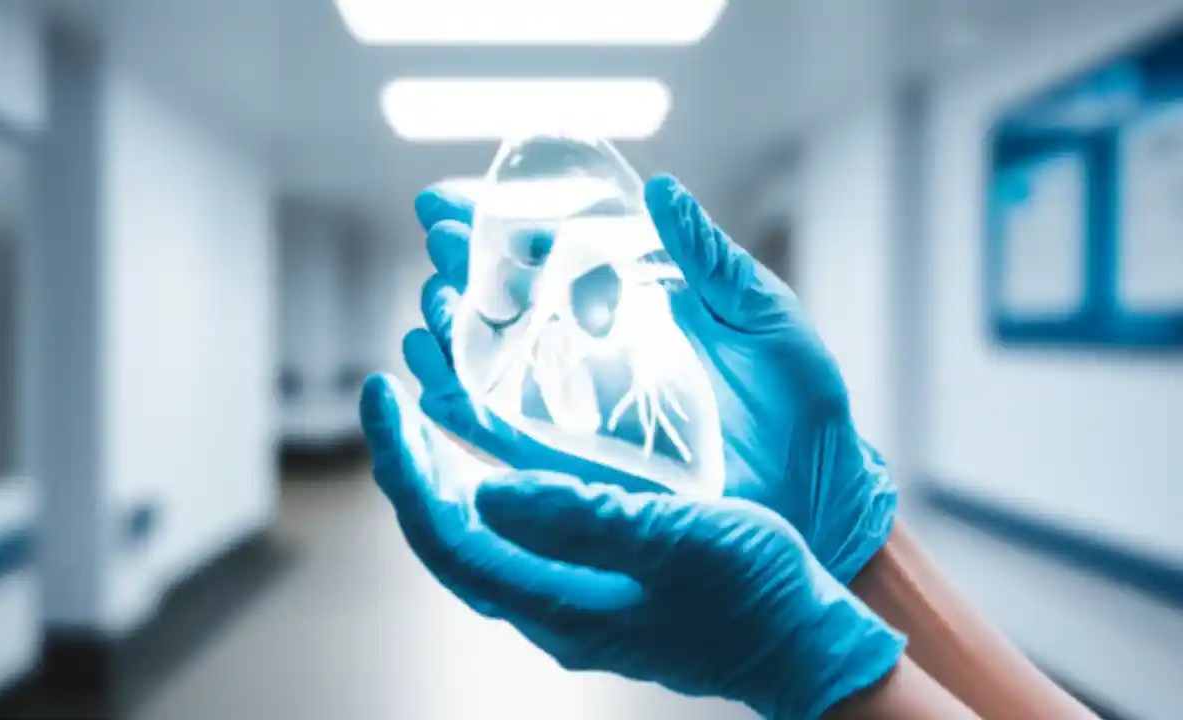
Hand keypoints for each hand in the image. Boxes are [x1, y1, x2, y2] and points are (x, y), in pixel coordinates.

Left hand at [360, 374, 904, 717]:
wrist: (810, 644)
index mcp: (560, 603)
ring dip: (442, 468)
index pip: (444, 533)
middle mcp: (549, 608)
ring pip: (475, 534)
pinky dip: (486, 480)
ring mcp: (569, 599)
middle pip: (445, 535)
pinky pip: (514, 532)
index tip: (382, 392)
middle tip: (388, 391)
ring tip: (423, 404)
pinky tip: (494, 445)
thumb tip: (485, 491)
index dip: (402, 462)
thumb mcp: (677, 537)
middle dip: (407, 462)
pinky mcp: (593, 584)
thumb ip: (583, 516)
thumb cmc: (758, 593)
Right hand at [406, 174, 895, 582]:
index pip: (556, 243)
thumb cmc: (799, 401)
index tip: (449, 201)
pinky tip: (430, 374)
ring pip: (494, 356)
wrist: (814, 492)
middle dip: (466, 262)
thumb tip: (662, 190)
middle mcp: (598, 340)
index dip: (499, 218)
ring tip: (432, 303)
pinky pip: (500, 426)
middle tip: (440, 242)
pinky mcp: (574, 456)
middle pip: (513, 293)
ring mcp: (581, 398)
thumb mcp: (763, 317)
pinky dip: (458, 399)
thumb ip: (712, 261)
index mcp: (638, 293)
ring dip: (454, 327)